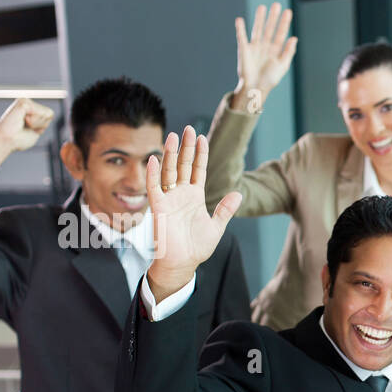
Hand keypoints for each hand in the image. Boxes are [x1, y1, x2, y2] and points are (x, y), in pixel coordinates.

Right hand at [0, 97, 55, 152]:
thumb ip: (42, 122)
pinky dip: (34, 122)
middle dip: (41, 125)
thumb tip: (50, 113)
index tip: (29, 129)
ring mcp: (25, 101)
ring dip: (37, 124)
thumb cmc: (17, 139)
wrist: (6, 141)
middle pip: (50, 113)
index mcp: (29, 108)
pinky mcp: (23, 102)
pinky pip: (41, 113)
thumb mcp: (36, 130)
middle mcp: (27, 102)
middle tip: (25, 127)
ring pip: (47, 113)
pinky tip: (22, 121)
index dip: (42, 126)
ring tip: (23, 124)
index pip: (50, 115)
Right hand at [145, 126, 242, 302]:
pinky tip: (154, 159)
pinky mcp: (158, 208)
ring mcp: (169, 200)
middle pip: (183, 165)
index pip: (197, 170)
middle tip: (188, 128)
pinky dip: (153, 174)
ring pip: (169, 172)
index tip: (202, 137)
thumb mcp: (217, 226)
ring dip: (170, 155)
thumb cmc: (197, 247)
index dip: (200, 154)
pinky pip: (154, 188)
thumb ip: (226, 209)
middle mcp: (181, 195)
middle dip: (186, 147)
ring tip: (172, 136)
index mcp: (195, 197)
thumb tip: (238, 193)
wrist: (183, 263)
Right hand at [232, 2, 296, 107]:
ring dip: (259, 18)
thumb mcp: (283, 66)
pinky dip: (240, 29)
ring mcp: (254, 47)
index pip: (281, 33)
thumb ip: (288, 52)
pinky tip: (240, 19)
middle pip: (270, 28)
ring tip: (262, 7)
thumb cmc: (269, 80)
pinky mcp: (244, 50)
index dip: (284, 23)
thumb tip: (294, 38)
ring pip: (257, 29)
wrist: (255, 88)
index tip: (288, 12)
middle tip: (277, 5)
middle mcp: (265, 46)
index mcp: (275, 50)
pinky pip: (241, 37)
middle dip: (273, 17)